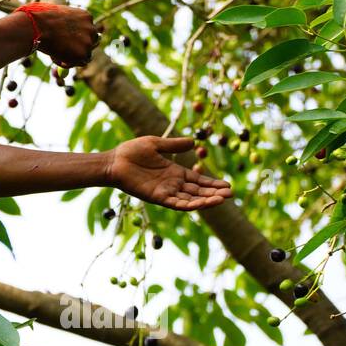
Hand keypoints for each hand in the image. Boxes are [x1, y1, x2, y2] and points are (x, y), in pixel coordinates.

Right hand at [31, 5, 99, 66]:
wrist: (37, 26)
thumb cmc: (40, 20)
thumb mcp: (57, 19)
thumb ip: (65, 29)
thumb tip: (66, 43)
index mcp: (86, 16)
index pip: (88, 29)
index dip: (79, 37)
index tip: (71, 42)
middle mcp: (91, 27)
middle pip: (93, 41)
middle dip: (81, 47)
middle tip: (68, 53)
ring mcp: (88, 41)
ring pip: (86, 54)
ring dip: (73, 56)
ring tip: (54, 52)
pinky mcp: (83, 54)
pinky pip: (80, 63)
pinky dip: (69, 63)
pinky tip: (55, 56)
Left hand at [106, 136, 233, 210]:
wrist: (113, 161)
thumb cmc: (131, 152)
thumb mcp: (156, 144)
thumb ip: (174, 144)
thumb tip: (194, 141)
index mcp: (174, 173)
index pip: (198, 180)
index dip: (212, 183)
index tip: (227, 185)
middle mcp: (172, 184)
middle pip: (198, 192)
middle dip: (214, 193)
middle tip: (231, 194)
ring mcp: (165, 192)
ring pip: (190, 199)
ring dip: (205, 201)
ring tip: (222, 199)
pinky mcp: (157, 197)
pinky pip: (176, 203)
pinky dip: (189, 204)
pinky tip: (201, 204)